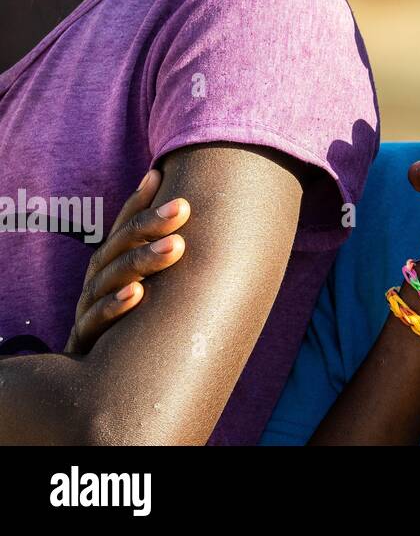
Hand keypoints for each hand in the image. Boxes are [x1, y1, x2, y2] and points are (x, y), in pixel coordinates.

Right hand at [64, 170, 188, 354]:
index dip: (137, 202)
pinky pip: (96, 323)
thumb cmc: (132, 325)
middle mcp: (98, 282)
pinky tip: (137, 294)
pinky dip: (115, 307)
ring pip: (110, 279)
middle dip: (149, 225)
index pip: (123, 227)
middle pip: (119, 247)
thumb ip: (165, 255)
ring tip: (174, 246)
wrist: (98, 382)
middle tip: (182, 207)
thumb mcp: (148, 288)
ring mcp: (89, 310)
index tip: (158, 174)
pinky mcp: (86, 343)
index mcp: (111, 265)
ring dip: (142, 261)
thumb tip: (197, 214)